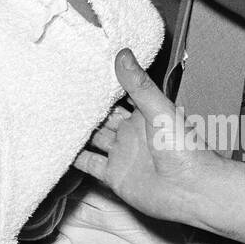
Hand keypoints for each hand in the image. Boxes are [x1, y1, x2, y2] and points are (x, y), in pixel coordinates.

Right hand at [73, 49, 216, 224]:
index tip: (80, 72)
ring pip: (92, 140)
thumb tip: (122, 54)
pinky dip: (74, 158)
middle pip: (101, 119)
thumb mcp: (160, 110)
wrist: (190, 189)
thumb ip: (139, 85)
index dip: (102, 86)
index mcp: (142, 114)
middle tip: (60, 94)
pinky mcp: (113, 175)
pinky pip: (89, 164)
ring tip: (53, 118)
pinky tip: (59, 149)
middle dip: (84, 109)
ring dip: (77, 132)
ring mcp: (120, 154)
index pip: (118, 96)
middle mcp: (129, 134)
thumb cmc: (185, 149)